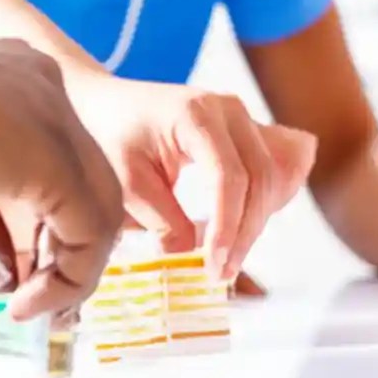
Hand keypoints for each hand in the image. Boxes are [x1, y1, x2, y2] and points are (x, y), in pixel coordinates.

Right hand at [0, 38, 123, 318]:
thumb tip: (2, 277)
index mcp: (17, 84)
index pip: (57, 165)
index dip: (47, 227)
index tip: (19, 275)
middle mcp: (46, 91)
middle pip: (87, 186)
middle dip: (69, 254)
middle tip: (40, 304)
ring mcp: (55, 120)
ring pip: (99, 209)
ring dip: (72, 272)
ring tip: (31, 310)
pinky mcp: (54, 158)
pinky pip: (90, 230)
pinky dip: (69, 277)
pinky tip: (26, 303)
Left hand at [73, 78, 315, 279]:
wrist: (108, 104)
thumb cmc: (113, 136)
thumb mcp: (128, 182)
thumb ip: (162, 220)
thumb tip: (191, 258)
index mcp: (196, 115)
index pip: (228, 176)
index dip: (227, 225)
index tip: (214, 264)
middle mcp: (229, 110)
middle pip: (258, 177)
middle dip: (245, 232)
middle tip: (222, 272)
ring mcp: (242, 118)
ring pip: (269, 177)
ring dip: (255, 223)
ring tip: (228, 260)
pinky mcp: (246, 132)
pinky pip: (269, 171)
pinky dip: (262, 204)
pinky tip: (242, 231)